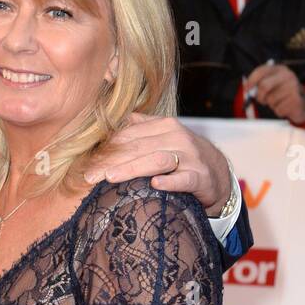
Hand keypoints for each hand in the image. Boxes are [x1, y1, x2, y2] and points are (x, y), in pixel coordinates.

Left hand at [85, 112, 231, 214]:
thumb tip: (116, 119)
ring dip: (132, 168)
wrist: (218, 174)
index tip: (86, 162)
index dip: (106, 148)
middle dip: (111, 161)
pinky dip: (171, 181)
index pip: (129, 136)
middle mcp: (177, 138)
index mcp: (164, 126)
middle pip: (138, 148)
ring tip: (110, 177)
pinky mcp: (201, 177)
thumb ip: (141, 128)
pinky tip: (156, 185)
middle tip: (89, 175)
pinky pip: (184, 178)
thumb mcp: (164, 138)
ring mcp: (190, 157)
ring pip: (157, 160)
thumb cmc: (183, 156)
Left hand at [243, 63, 304, 124]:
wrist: (301, 102)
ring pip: (270, 100)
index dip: (251, 80)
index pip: (261, 71)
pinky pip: (278, 109)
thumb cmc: (282, 93)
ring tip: (278, 102)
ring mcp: (293, 87)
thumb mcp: (272, 84)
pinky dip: (278, 111)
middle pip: (264, 86)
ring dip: (271, 105)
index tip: (247, 89)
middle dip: (260, 96)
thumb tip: (247, 88)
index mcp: (280, 69)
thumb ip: (259, 83)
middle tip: (262, 100)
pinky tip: (284, 107)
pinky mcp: (296, 100)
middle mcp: (288, 76)